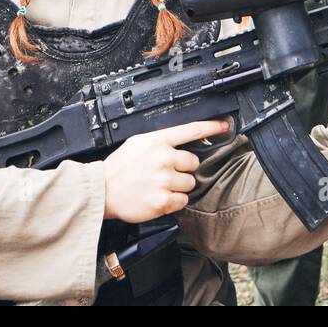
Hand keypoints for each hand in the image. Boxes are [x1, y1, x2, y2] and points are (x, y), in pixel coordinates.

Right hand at [102, 119, 228, 222]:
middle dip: (184, 168)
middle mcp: (163, 159)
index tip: (225, 125)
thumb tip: (181, 142)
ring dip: (180, 186)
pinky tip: (159, 196)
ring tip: (161, 185)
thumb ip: (160, 141)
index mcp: (157, 141)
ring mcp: (164, 181)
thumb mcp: (138, 143)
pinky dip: (174, 201)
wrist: (102, 191)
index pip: (191, 130)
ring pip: (190, 183)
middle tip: (166, 172)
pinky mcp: (163, 201)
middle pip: (193, 162)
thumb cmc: (119, 168)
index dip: (212, 127)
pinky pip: (183, 200)